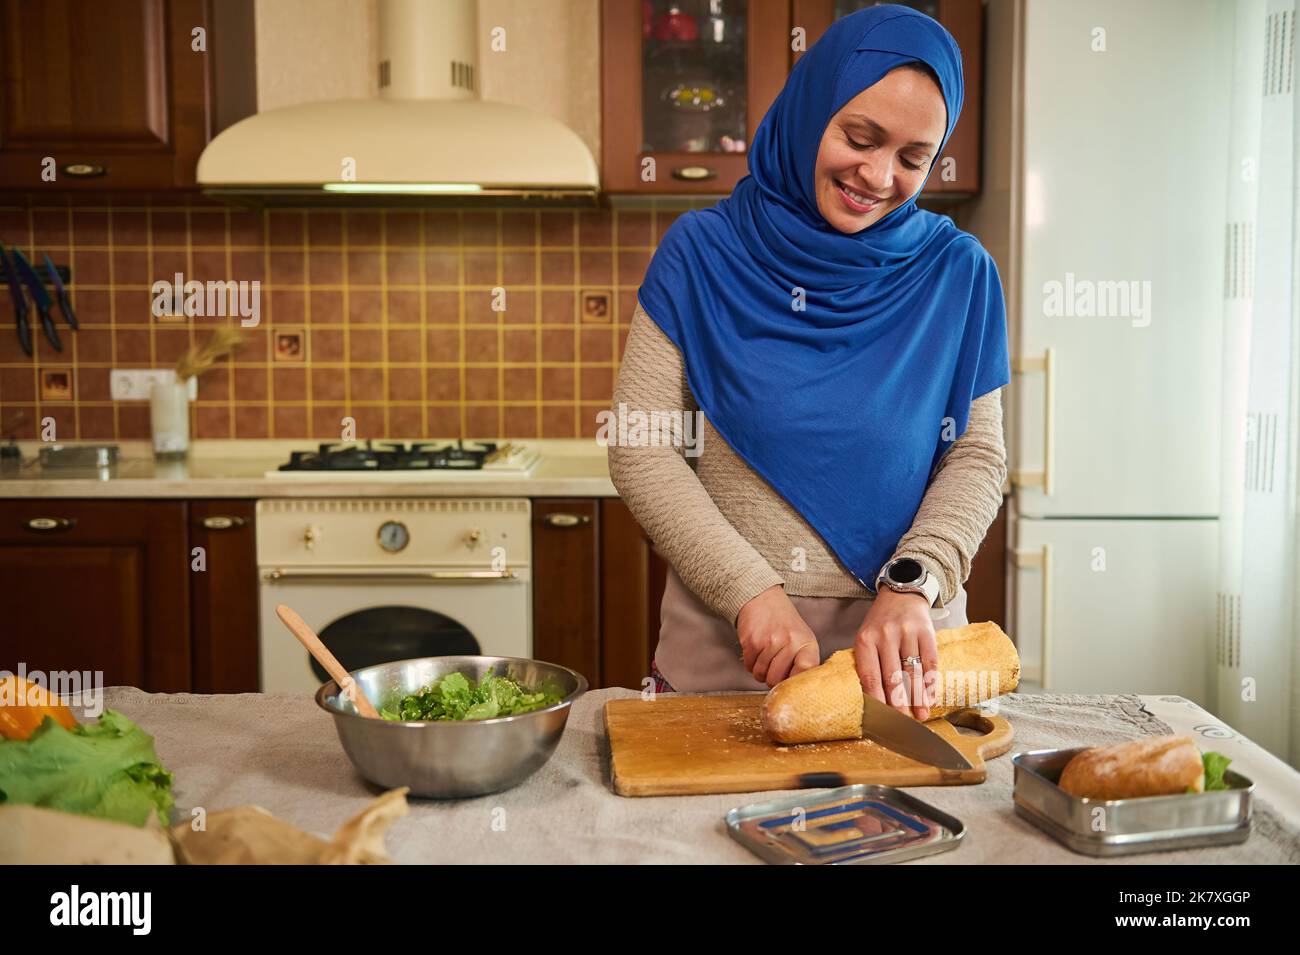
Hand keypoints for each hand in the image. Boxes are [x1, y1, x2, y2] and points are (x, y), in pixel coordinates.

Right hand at [735, 585, 820, 686]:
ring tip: (765, 657)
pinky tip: (756, 652)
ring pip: (760, 674)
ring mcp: (770, 642)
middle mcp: (790, 642)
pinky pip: (749, 666)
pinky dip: (750, 664)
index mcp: (806, 643)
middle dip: (772, 679)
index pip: (805, 671)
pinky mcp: (752, 642)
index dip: (795, 682)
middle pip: (777, 679)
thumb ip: (803, 661)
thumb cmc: (784, 623)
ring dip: (760, 671)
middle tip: (773, 669)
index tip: (790, 683)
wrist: (763, 599)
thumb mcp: (802, 638)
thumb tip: (797, 689)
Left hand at [853, 588, 938, 719]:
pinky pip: (930, 662)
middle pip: (892, 677)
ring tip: (920, 715)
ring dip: (917, 697)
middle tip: (902, 723)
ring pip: (912, 672)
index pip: (870, 675)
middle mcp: (885, 635)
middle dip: (898, 703)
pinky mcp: (926, 632)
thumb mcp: (867, 636)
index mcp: (865, 639)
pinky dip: (931, 682)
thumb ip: (868, 662)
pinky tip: (931, 697)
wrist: (901, 593)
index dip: (876, 699)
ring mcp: (907, 633)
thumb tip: (873, 700)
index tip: (881, 718)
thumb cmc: (881, 622)